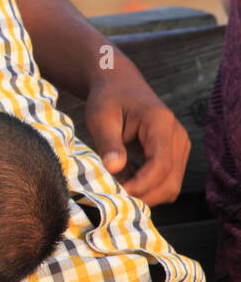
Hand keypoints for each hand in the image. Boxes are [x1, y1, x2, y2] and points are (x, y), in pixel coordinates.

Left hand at [84, 55, 190, 205]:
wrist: (120, 86)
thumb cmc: (108, 100)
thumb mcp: (100, 118)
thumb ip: (108, 144)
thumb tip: (114, 169)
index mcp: (160, 122)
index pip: (160, 164)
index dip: (141, 184)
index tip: (118, 193)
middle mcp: (178, 134)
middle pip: (170, 181)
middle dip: (143, 194)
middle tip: (114, 195)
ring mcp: (181, 145)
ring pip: (172, 185)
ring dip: (146, 193)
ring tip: (119, 184)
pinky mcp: (177, 154)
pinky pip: (168, 180)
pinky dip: (148, 187)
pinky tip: (126, 178)